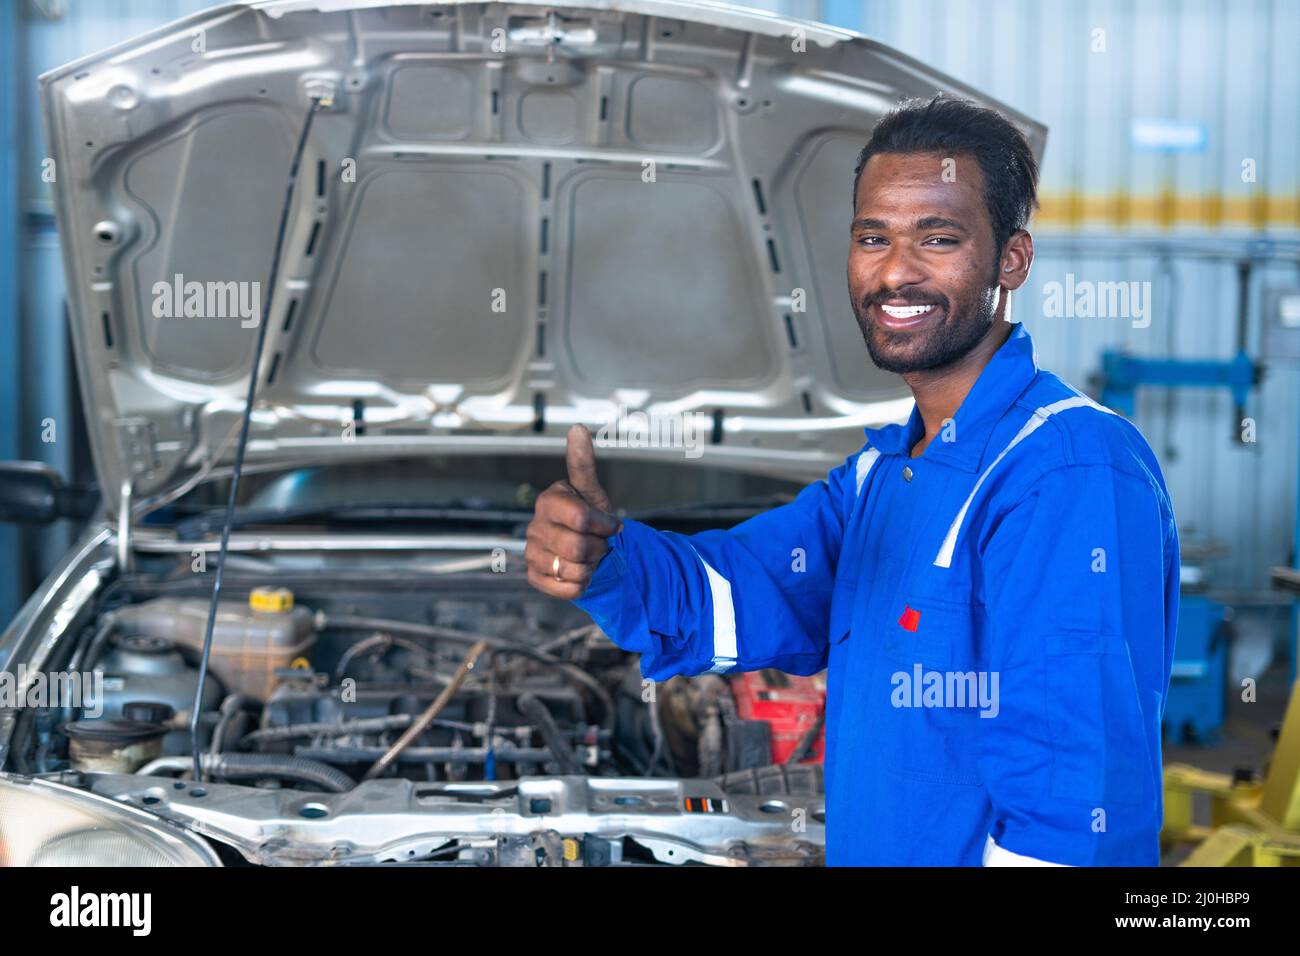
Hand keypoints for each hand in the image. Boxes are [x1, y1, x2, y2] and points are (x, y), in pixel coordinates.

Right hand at [524, 424, 622, 598]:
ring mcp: (531, 552)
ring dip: (592, 566)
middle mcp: (534, 526)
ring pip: (575, 569)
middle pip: (580, 546)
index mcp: (549, 500)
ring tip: (588, 557)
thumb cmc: (592, 520)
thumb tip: (576, 427)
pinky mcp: (534, 577)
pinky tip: (579, 572)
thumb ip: (583, 464)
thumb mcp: (592, 493)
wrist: (590, 552)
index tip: (610, 524)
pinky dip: (582, 584)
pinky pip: (568, 588)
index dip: (604, 525)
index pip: (582, 518)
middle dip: (600, 548)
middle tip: (599, 544)